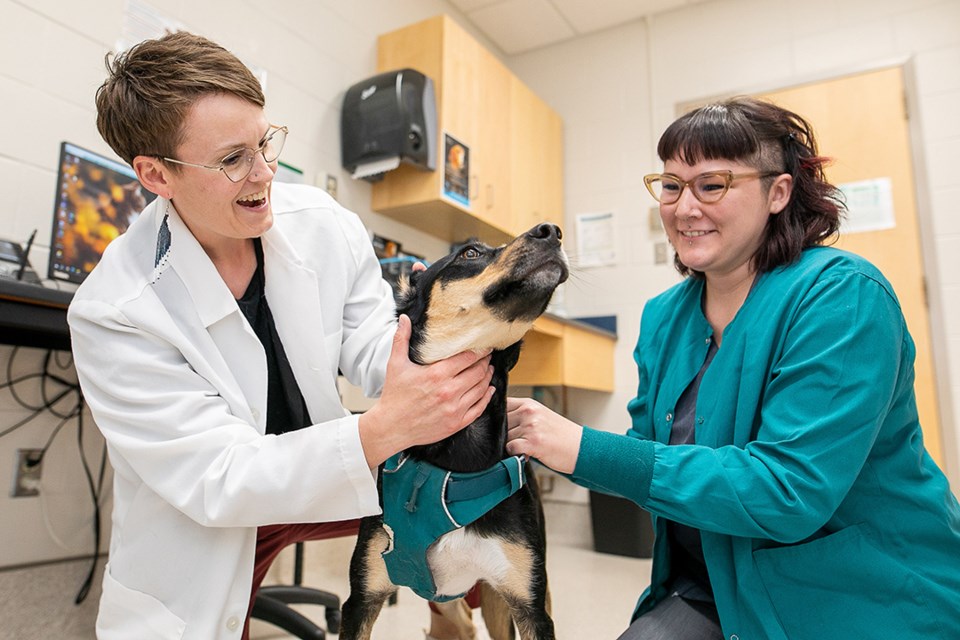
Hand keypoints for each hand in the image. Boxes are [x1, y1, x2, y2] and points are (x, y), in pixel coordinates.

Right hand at [359, 314, 494, 466]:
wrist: (390, 426)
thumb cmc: (394, 396)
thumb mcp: (396, 364)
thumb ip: (401, 339)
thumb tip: (404, 319)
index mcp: (437, 374)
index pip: (468, 358)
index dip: (480, 351)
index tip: (484, 347)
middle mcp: (449, 391)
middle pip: (478, 372)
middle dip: (485, 362)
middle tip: (488, 357)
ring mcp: (454, 409)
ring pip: (481, 389)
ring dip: (487, 377)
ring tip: (489, 370)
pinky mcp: (456, 423)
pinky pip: (479, 408)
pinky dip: (487, 398)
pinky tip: (489, 390)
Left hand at [505, 397, 581, 473]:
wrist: (581, 448)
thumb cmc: (561, 435)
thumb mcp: (541, 416)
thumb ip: (521, 416)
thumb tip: (499, 425)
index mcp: (530, 404)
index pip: (502, 406)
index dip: (499, 418)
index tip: (502, 427)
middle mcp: (529, 412)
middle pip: (501, 423)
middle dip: (505, 434)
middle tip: (518, 441)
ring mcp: (531, 427)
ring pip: (505, 437)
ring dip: (511, 445)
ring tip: (526, 448)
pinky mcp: (533, 442)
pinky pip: (511, 448)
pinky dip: (515, 454)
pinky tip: (526, 454)